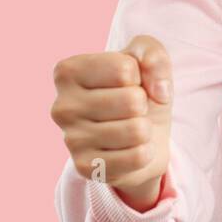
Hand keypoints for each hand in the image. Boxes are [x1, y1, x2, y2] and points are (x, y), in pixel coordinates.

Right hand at [50, 34, 173, 209]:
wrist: (143, 133)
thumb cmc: (138, 89)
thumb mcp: (147, 58)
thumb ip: (153, 53)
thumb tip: (159, 87)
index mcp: (68, 72)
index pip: (124, 69)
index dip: (139, 75)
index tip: (129, 82)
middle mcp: (62, 106)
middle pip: (132, 100)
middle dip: (143, 104)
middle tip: (132, 109)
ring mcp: (71, 140)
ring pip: (137, 130)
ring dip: (145, 129)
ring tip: (131, 126)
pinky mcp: (86, 168)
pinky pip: (137, 157)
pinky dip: (145, 152)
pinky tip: (130, 148)